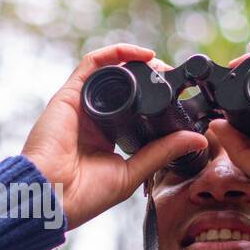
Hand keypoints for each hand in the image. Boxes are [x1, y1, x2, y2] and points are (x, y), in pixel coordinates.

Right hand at [22, 43, 206, 229]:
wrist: (51, 197)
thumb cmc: (84, 195)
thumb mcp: (132, 172)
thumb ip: (162, 152)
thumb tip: (197, 140)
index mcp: (105, 136)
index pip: (132, 107)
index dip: (154, 98)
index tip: (178, 96)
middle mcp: (92, 116)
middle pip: (122, 85)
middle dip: (148, 75)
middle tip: (172, 76)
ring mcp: (80, 104)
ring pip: (110, 70)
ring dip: (136, 61)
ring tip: (160, 64)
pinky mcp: (69, 94)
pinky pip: (93, 63)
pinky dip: (117, 53)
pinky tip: (141, 54)